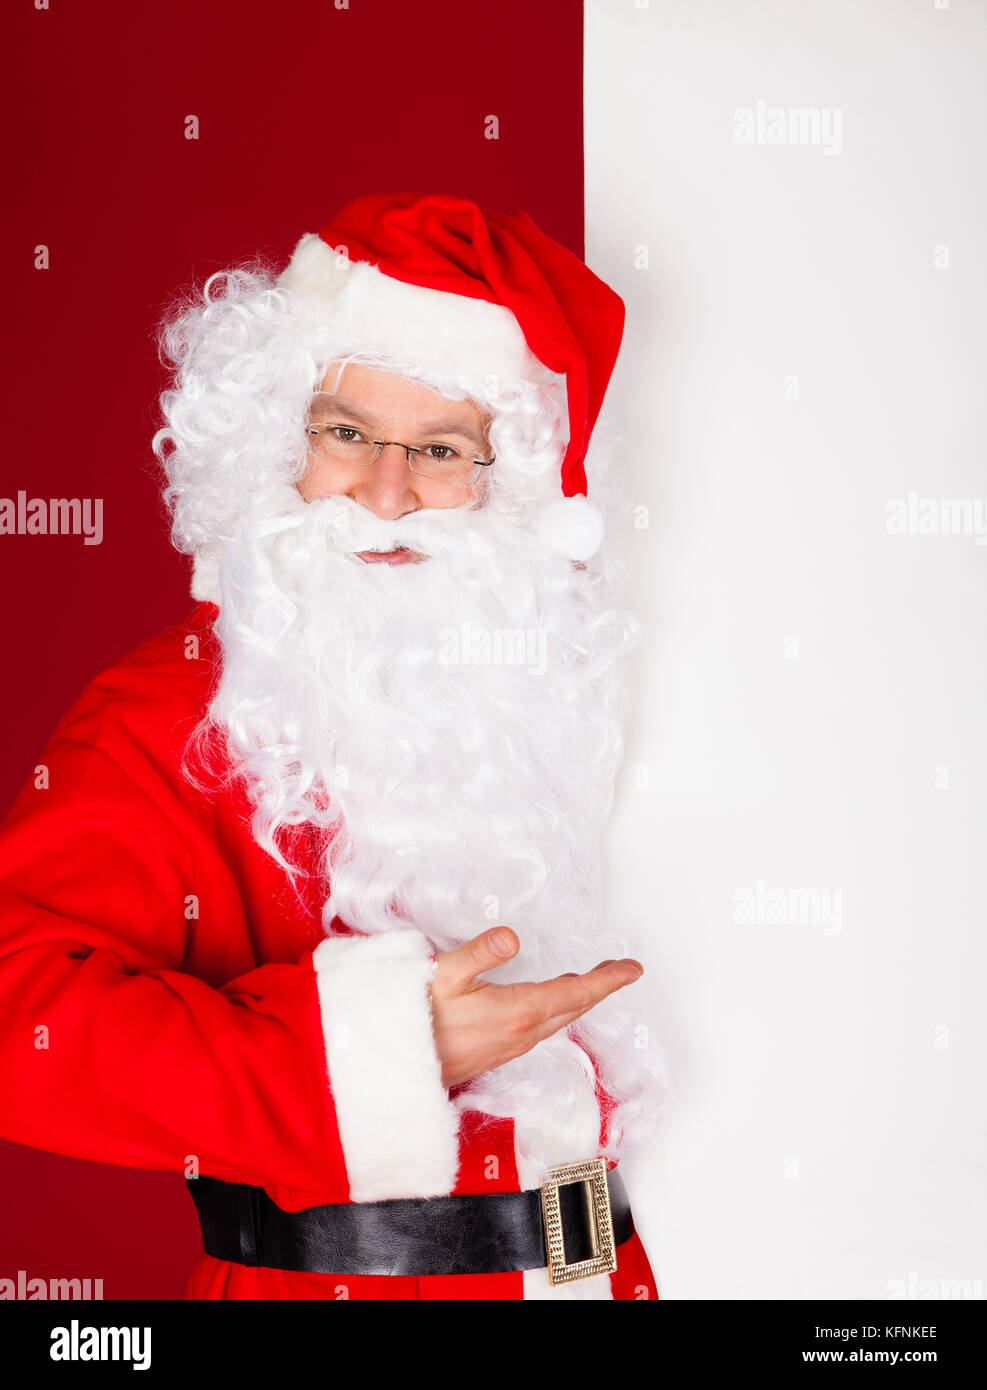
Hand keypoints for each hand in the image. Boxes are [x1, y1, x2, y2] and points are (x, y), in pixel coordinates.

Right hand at [429, 927, 643, 1088]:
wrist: (393, 1070)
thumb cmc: (413, 1017)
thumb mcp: (443, 975)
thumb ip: (479, 953)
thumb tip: (512, 937)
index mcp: (517, 1012)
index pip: (575, 994)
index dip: (607, 980)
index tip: (633, 969)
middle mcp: (521, 1034)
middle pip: (573, 1008)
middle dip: (599, 988)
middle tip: (621, 970)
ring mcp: (510, 1047)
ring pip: (557, 1020)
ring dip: (578, 1000)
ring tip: (591, 981)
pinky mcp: (497, 1053)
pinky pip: (541, 1030)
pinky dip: (557, 1011)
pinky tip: (551, 1005)